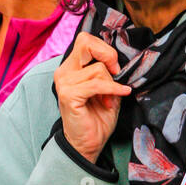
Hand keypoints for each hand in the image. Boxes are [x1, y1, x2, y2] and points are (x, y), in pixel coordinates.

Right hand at [54, 31, 131, 162]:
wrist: (88, 144)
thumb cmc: (98, 117)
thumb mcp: (108, 89)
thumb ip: (108, 71)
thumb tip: (118, 60)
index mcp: (71, 68)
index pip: (85, 40)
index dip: (104, 49)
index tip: (115, 67)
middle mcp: (64, 72)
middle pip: (86, 42)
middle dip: (108, 55)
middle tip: (117, 73)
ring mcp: (64, 82)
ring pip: (98, 69)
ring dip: (111, 84)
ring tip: (109, 100)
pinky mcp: (68, 95)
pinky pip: (97, 84)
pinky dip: (113, 89)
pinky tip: (121, 95)